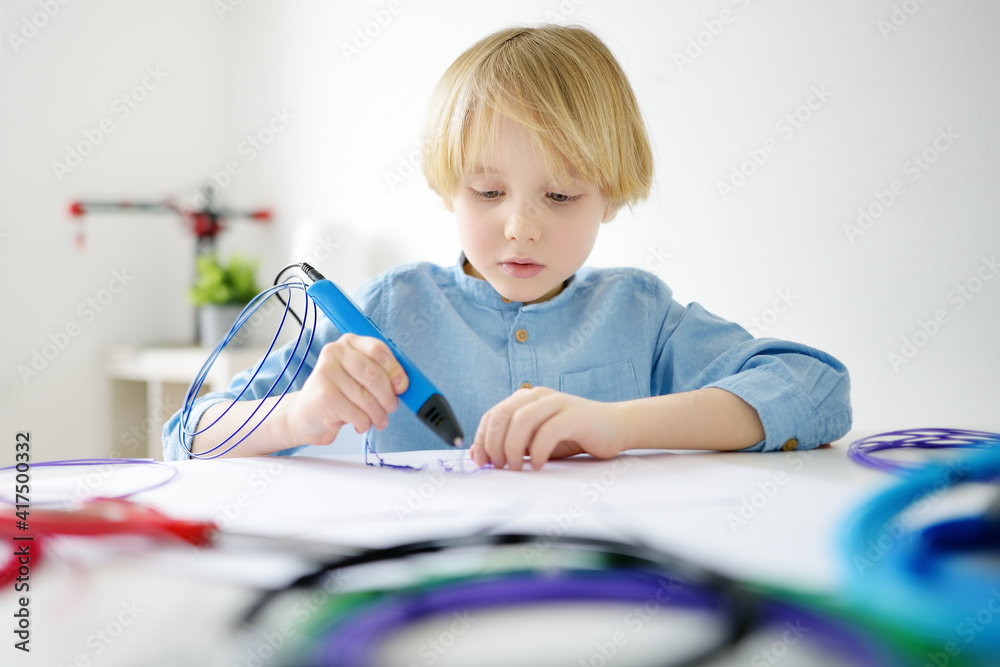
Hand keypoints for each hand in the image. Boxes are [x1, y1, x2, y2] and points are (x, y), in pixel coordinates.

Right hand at [282, 334, 408, 445]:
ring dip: (378, 415)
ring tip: (375, 419)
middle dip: (388, 397)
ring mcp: (326, 373)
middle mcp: (334, 352)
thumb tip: (404, 384)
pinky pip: (358, 415)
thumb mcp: (362, 378)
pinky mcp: (324, 397)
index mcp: (349, 342)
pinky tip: (358, 423)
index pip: (378, 350)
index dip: (395, 370)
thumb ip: (383, 374)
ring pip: (368, 399)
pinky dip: (364, 424)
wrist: (307, 414)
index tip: (402, 386)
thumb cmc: (341, 394)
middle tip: (390, 407)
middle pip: (375, 375)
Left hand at [470, 387, 626, 469]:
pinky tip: (538, 464)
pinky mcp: (574, 414)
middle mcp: (539, 395)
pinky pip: (548, 430)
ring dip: (513, 447)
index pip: (493, 415)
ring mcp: (557, 402)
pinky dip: (538, 450)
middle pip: (503, 415)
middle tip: (499, 465)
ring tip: (516, 466)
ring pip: (522, 420)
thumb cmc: (574, 436)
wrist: (615, 427)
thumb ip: (510, 445)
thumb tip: (478, 455)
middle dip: (494, 443)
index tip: (481, 461)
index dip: (482, 438)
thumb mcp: (535, 442)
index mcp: (526, 399)